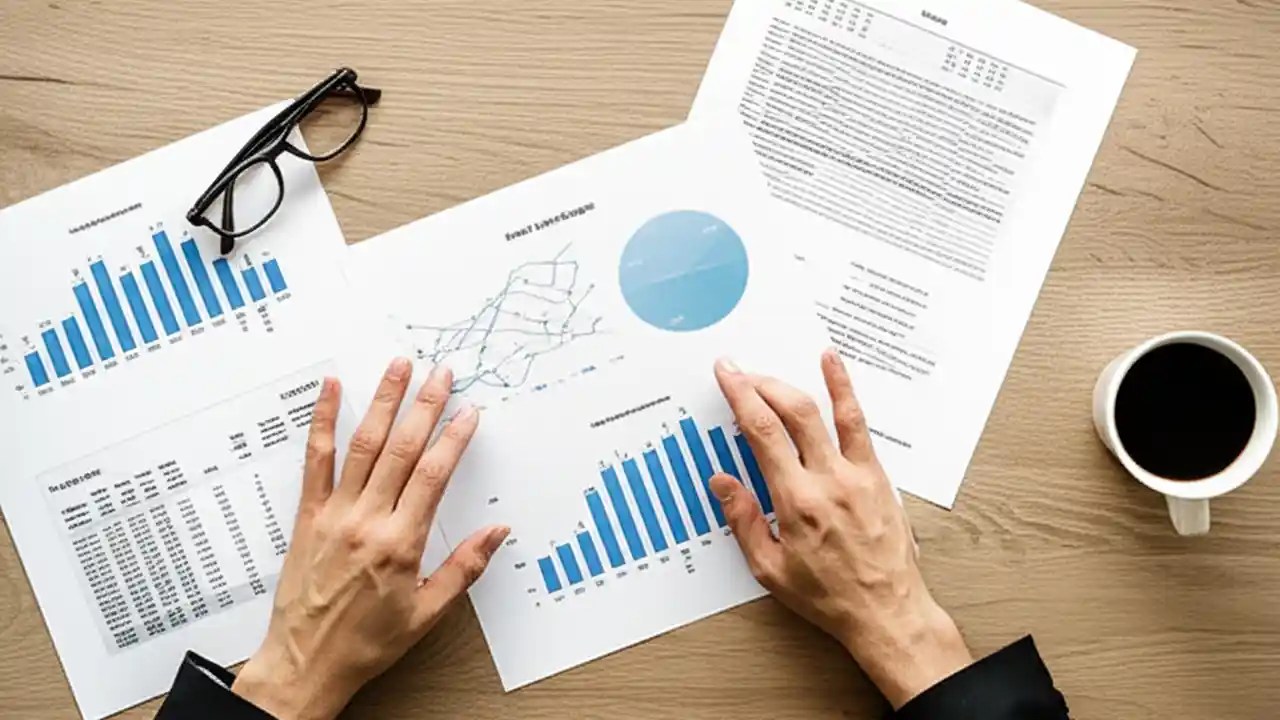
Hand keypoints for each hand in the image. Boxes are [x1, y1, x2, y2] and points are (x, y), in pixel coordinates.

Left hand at [232, 359, 509, 719]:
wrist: (305, 664)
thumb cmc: (366, 643)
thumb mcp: (427, 613)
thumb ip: (464, 568)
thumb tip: (497, 532)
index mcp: (400, 543)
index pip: (433, 475)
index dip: (454, 438)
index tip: (469, 412)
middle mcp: (367, 521)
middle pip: (402, 449)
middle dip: (426, 405)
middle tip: (442, 373)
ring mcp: (334, 514)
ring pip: (364, 445)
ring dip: (384, 402)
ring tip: (399, 367)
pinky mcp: (308, 516)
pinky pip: (316, 460)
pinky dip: (323, 421)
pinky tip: (330, 390)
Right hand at [709, 350, 971, 708]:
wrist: (887, 613)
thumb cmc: (831, 597)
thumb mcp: (770, 569)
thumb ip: (743, 520)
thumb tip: (722, 482)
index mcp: (797, 501)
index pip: (762, 432)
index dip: (741, 396)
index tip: (728, 374)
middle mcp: (829, 480)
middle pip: (792, 413)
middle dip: (761, 384)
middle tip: (741, 371)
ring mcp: (858, 475)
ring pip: (826, 412)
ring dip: (799, 383)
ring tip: (777, 367)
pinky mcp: (878, 478)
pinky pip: (860, 426)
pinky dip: (845, 393)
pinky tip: (836, 371)